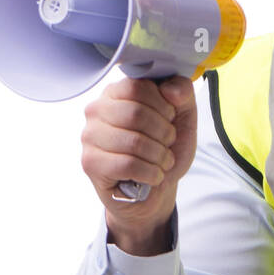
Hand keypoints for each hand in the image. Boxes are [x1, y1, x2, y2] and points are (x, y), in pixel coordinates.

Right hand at [80, 76, 196, 251]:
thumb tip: (171, 89)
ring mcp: (89, 136)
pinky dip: (151, 173)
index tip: (169, 119)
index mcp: (117, 92)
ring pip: (133, 142)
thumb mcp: (184, 115)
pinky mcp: (90, 162)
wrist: (158, 186)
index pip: (138, 88)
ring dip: (159, 156)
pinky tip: (153, 175)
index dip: (163, 107)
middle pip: (136, 114)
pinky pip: (127, 165)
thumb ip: (183, 92)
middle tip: (167, 143)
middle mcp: (97, 110)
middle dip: (163, 133)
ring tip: (162, 161)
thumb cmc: (165, 146)